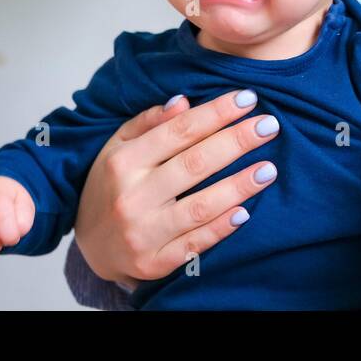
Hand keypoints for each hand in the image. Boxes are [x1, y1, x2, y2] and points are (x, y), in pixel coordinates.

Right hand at [74, 90, 280, 288]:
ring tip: (268, 169)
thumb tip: (183, 101)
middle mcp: (131, 196)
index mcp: (123, 162)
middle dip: (237, 141)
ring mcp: (142, 232)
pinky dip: (221, 228)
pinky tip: (246, 212)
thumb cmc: (111, 186)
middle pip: (194, 164)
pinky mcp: (154, 262)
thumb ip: (149, 122)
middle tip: (269, 126)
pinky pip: (195, 243)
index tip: (247, 99)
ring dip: (239, 186)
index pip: (178, 131)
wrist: (90, 245)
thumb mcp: (118, 147)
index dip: (216, 113)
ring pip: (200, 206)